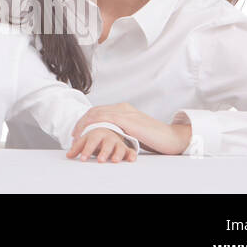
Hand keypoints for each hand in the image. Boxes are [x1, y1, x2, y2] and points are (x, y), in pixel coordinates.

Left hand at [66, 126, 137, 162]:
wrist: (109, 129)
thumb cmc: (95, 137)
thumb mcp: (86, 140)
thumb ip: (77, 147)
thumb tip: (68, 155)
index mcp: (97, 134)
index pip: (91, 141)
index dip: (87, 149)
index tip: (83, 159)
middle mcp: (108, 137)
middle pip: (106, 144)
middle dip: (103, 152)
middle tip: (100, 160)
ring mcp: (118, 143)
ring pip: (119, 148)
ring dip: (117, 154)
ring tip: (114, 161)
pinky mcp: (126, 149)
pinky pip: (131, 151)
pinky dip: (131, 155)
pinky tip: (130, 160)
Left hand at [72, 102, 191, 154]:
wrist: (172, 137)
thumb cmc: (155, 138)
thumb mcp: (134, 131)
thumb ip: (122, 130)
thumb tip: (110, 136)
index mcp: (124, 109)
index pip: (99, 111)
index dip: (86, 120)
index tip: (78, 131)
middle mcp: (123, 108)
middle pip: (95, 111)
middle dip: (82, 122)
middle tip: (74, 135)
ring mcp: (126, 113)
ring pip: (98, 114)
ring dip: (85, 125)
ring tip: (78, 137)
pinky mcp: (128, 121)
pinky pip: (106, 120)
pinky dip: (95, 125)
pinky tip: (89, 133)